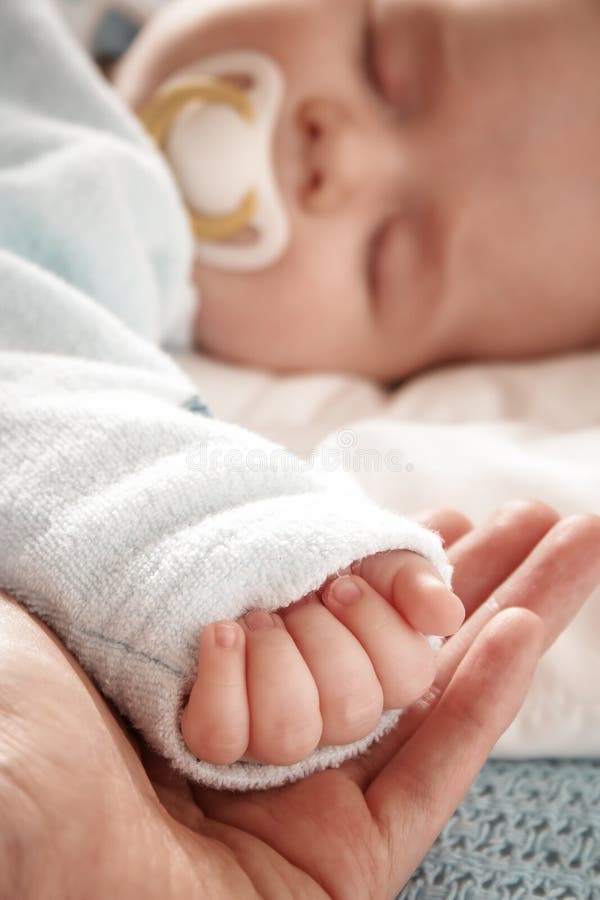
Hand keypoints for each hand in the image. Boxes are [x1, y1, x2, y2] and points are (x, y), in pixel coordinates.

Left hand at [2, 501, 598, 899]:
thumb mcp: (65, 615)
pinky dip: (481, 699)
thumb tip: (145, 494)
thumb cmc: (13, 741)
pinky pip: (428, 773)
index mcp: (216, 678)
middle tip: (541, 515)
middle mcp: (273, 737)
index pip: (329, 605)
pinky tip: (522, 628)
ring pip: (435, 695)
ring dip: (511, 612)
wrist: (15, 883)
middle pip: (400, 643)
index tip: (444, 514)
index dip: (395, 559)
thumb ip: (123, 559)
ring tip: (574, 543)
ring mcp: (310, 803)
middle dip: (480, 573)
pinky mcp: (341, 873)